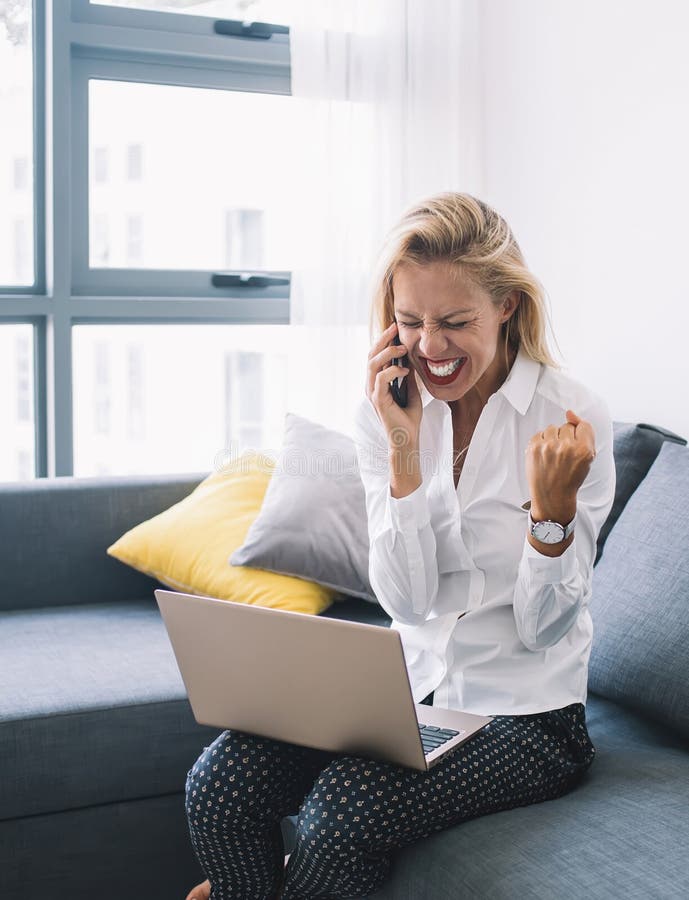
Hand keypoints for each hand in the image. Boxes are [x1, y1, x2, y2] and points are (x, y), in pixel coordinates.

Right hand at [366, 321, 422, 450]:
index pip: (375, 356)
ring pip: (372, 364)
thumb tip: (410, 358)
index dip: (383, 340)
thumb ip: (408, 376)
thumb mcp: (411, 391)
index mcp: (377, 383)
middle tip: (395, 327)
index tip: (395, 328)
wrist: (407, 438)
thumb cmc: (408, 418)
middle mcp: (371, 386)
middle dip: (382, 339)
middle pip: (370, 356)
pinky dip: (393, 370)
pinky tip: (406, 371)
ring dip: (387, 352)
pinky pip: (381, 378)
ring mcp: (373, 392)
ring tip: (402, 348)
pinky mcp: (378, 399)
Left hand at [525, 409, 596, 521]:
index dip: (579, 435)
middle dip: (566, 437)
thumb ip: (584, 433)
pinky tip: (544, 455)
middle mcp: (566, 447)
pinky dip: (542, 442)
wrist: (553, 495)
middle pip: (567, 426)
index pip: (584, 425)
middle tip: (563, 455)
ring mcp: (548, 447)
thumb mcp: (587, 458)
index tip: (575, 446)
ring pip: (552, 428)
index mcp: (584, 450)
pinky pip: (540, 433)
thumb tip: (569, 412)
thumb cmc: (571, 476)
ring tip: (553, 455)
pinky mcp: (534, 447)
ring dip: (553, 438)